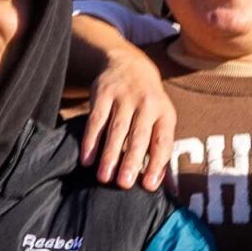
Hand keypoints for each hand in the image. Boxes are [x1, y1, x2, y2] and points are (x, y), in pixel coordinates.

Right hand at [73, 23, 175, 188]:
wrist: (128, 64)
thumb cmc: (147, 104)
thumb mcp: (160, 119)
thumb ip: (159, 149)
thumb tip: (160, 185)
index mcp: (164, 113)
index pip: (162, 141)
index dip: (157, 163)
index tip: (149, 186)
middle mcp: (146, 103)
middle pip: (138, 136)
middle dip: (131, 161)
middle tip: (124, 184)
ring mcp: (124, 97)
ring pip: (116, 129)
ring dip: (109, 155)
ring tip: (104, 178)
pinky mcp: (103, 93)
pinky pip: (96, 120)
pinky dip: (91, 141)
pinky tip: (87, 160)